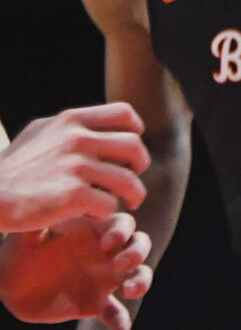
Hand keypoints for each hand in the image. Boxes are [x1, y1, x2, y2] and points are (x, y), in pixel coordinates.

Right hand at [0, 103, 148, 230]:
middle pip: (135, 148)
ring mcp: (77, 167)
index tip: (130, 149)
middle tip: (132, 180)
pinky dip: (106, 213)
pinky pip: (109, 205)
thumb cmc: (11, 170)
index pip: (124, 114)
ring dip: (132, 195)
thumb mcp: (37, 135)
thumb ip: (67, 127)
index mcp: (71, 121)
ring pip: (129, 181)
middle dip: (140, 166)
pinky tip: (94, 215)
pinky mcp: (74, 196)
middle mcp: (78, 139)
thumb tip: (92, 125)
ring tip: (127, 203)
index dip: (135, 131)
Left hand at [0, 213, 151, 329]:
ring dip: (141, 281)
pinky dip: (121, 322)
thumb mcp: (26, 234)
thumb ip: (39, 221)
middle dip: (138, 252)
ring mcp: (103, 278)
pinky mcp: (95, 303)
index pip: (122, 223)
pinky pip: (115, 313)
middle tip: (122, 263)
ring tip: (130, 291)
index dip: (122, 231)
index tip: (105, 243)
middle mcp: (105, 252)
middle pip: (139, 245)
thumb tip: (43, 202)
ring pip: (137, 276)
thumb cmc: (18, 250)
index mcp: (94, 230)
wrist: (8, 283)